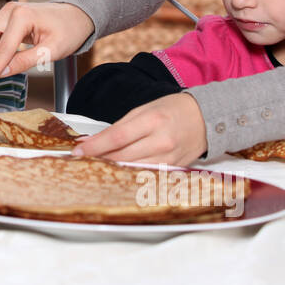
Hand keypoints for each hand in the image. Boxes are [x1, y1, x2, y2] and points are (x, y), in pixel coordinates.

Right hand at [0, 1, 94, 89]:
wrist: (76, 15)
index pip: (1, 49)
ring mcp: (6, 12)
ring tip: (9, 65)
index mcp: (22, 16)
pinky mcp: (5, 17)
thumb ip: (25, 62)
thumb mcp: (52, 51)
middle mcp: (9, 10)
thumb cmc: (69, 30)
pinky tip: (8, 58)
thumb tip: (2, 73)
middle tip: (1, 74)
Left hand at [71, 92, 207, 165]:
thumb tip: (96, 140)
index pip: (116, 137)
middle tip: (82, 160)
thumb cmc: (173, 110)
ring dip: (112, 168)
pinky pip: (146, 175)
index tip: (78, 151)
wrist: (206, 118)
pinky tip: (119, 172)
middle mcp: (161, 141)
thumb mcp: (144, 110)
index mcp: (152, 120)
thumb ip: (120, 126)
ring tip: (97, 166)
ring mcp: (168, 157)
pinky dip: (130, 174)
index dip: (95, 146)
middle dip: (99, 159)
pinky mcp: (173, 169)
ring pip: (132, 169)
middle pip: (122, 156)